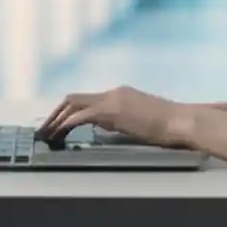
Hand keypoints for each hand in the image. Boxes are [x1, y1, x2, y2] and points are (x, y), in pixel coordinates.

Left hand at [37, 86, 195, 149]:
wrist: (181, 121)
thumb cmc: (167, 125)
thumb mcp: (138, 121)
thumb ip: (119, 120)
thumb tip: (104, 126)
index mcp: (119, 94)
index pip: (86, 99)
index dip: (68, 111)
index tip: (58, 124)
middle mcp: (113, 93)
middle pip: (73, 97)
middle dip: (56, 113)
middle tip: (45, 129)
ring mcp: (112, 99)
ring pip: (73, 103)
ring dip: (56, 118)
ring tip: (48, 134)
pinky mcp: (112, 110)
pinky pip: (81, 115)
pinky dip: (66, 124)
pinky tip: (60, 134)